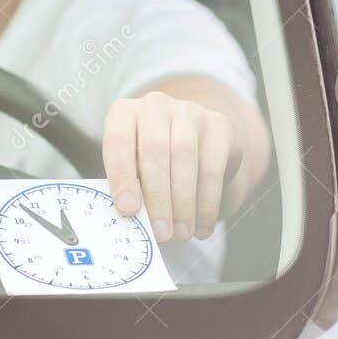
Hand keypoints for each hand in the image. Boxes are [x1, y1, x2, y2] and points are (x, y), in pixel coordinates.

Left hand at [102, 91, 239, 242]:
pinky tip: (202, 225)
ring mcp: (189, 111)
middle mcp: (155, 105)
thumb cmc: (152, 163)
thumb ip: (129, 188)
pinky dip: (207, 202)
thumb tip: (132, 221)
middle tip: (161, 232)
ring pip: (184, 155)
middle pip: (155, 149)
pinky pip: (213, 166)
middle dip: (158, 197)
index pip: (118, 140)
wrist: (195, 143)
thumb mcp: (133, 170)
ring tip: (181, 233)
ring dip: (184, 202)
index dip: (122, 176)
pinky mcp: (219, 126)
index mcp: (124, 113)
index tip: (129, 210)